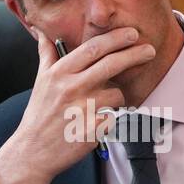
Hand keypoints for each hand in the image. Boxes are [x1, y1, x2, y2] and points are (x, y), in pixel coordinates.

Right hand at [0, 26, 153, 183]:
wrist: (33, 151)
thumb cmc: (39, 115)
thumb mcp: (40, 81)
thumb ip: (46, 55)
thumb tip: (42, 33)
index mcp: (59, 73)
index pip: (92, 49)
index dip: (115, 39)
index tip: (132, 34)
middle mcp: (71, 88)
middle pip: (111, 65)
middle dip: (134, 54)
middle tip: (150, 50)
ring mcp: (82, 110)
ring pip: (116, 95)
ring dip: (115, 99)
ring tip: (100, 107)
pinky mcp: (91, 130)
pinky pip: (113, 118)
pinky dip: (110, 120)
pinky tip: (96, 124)